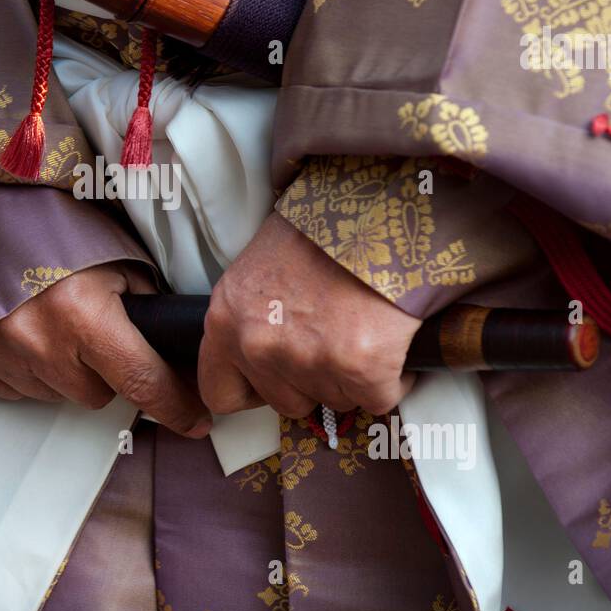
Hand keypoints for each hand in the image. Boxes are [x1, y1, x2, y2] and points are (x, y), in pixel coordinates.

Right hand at [0, 261, 211, 437]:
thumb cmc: (38, 223)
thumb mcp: (107, 253)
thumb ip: (141, 300)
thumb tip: (167, 341)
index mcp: (82, 312)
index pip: (143, 381)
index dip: (176, 406)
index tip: (195, 421)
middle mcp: (41, 344)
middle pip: (98, 394)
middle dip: (105, 370)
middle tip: (94, 330)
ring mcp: (2, 359)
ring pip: (57, 393)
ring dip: (64, 369)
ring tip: (52, 320)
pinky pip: (19, 388)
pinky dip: (29, 367)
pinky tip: (25, 329)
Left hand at [199, 212, 421, 417]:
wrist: (379, 208)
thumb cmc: (321, 227)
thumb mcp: (258, 267)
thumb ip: (251, 314)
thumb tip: (266, 346)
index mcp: (225, 319)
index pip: (219, 392)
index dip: (251, 391)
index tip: (272, 382)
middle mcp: (258, 345)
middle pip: (285, 401)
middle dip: (311, 381)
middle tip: (332, 341)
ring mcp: (308, 360)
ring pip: (333, 400)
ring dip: (351, 378)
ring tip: (363, 331)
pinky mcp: (360, 368)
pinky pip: (377, 398)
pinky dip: (391, 380)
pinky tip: (392, 345)